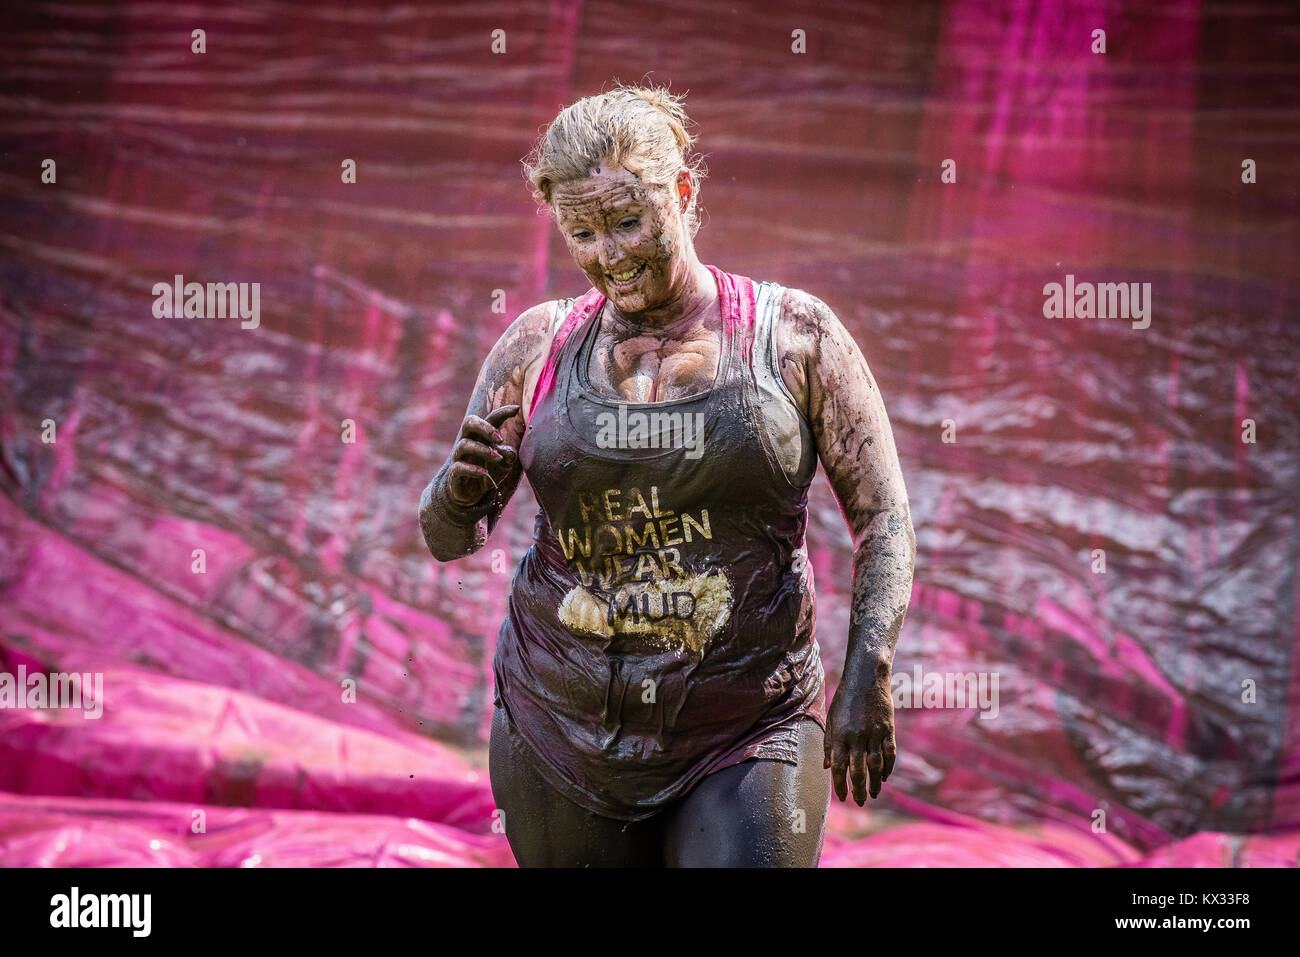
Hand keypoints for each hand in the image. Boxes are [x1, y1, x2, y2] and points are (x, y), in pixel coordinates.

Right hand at [446, 404, 519, 506]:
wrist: (471, 494)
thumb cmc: (488, 471)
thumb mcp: (505, 463)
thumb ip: (509, 455)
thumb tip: (508, 451)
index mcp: (481, 436)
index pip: (489, 419)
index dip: (501, 413)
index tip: (516, 409)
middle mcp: (468, 442)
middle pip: (469, 422)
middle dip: (484, 427)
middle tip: (500, 438)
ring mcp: (459, 457)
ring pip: (464, 445)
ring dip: (483, 450)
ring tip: (498, 457)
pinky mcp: (455, 473)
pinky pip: (459, 467)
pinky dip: (472, 469)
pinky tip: (485, 473)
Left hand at [824, 672, 895, 803]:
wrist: (866, 678)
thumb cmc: (845, 699)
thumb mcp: (832, 718)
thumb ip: (830, 743)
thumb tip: (827, 767)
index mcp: (840, 734)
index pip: (839, 766)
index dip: (840, 784)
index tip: (842, 797)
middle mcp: (857, 736)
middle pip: (858, 770)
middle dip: (859, 789)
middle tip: (860, 802)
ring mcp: (874, 733)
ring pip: (876, 765)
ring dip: (875, 783)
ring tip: (873, 794)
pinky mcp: (888, 729)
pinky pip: (890, 753)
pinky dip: (888, 767)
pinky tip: (885, 777)